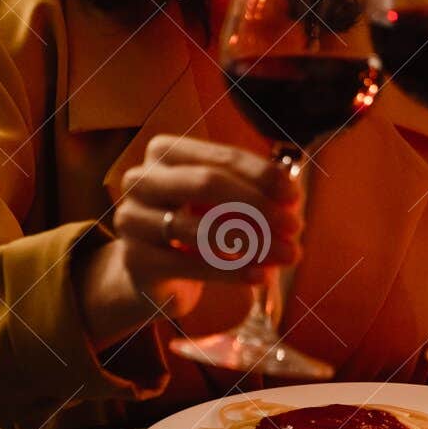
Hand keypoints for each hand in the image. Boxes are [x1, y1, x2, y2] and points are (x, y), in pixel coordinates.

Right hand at [79, 135, 302, 343]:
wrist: (152, 275)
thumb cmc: (195, 228)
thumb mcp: (221, 203)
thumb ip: (253, 194)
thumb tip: (291, 200)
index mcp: (165, 153)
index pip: (221, 156)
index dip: (262, 175)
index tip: (294, 195)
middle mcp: (141, 179)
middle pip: (207, 184)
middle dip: (258, 205)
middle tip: (294, 226)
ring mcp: (133, 219)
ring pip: (201, 228)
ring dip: (254, 242)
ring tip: (287, 254)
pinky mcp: (135, 260)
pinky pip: (193, 264)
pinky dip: (233, 270)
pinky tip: (262, 275)